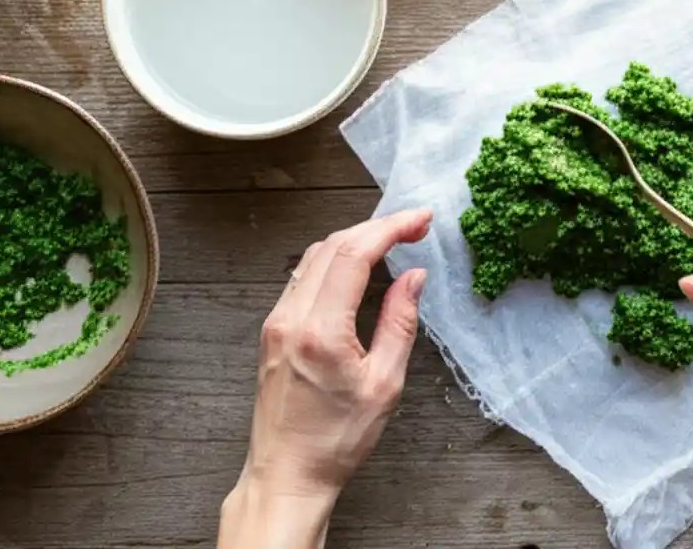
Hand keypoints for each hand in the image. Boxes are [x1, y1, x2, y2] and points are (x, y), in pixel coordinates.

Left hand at [218, 209, 431, 548]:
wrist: (287, 474)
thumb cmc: (337, 439)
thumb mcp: (384, 383)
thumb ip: (400, 323)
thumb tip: (414, 278)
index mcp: (320, 332)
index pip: (353, 255)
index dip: (390, 228)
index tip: (420, 220)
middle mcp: (290, 319)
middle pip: (331, 246)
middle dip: (375, 227)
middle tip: (413, 225)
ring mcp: (275, 323)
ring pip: (313, 258)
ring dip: (353, 239)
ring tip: (391, 240)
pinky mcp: (271, 330)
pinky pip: (302, 278)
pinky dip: (334, 260)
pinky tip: (358, 267)